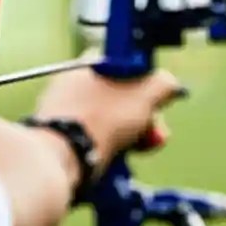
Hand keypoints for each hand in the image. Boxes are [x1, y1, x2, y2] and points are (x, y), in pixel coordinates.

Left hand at [32, 60, 184, 167]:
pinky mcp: (55, 136)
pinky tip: (110, 163)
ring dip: (125, 139)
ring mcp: (60, 109)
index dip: (149, 89)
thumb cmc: (102, 120)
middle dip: (142, 121)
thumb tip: (170, 85)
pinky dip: (103, 151)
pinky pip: (89, 140)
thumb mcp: (146, 96)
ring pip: (106, 123)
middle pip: (121, 100)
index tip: (157, 107)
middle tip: (151, 138)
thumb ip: (164, 85)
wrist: (60, 157)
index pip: (131, 69)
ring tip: (128, 152)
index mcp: (93, 63)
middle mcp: (73, 81)